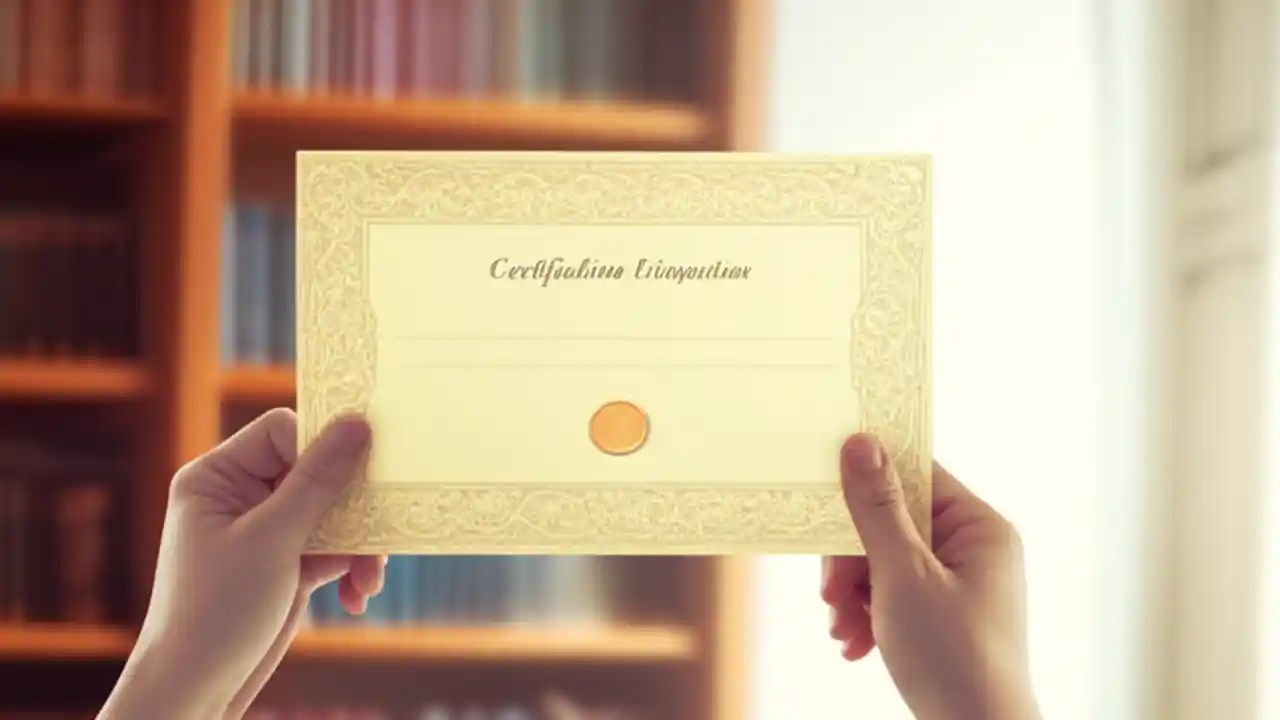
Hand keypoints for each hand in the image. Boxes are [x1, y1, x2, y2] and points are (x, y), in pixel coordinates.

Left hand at [99, 409, 385, 719]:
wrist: (194, 689)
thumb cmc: (215, 612)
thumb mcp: (272, 540)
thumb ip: (317, 481)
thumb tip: (356, 424)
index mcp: (216, 477)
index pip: (281, 433)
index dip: (321, 448)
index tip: (359, 474)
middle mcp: (240, 496)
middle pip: (316, 471)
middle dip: (350, 507)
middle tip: (377, 533)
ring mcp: (266, 530)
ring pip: (332, 512)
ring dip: (358, 546)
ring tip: (370, 581)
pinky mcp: (286, 562)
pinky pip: (333, 548)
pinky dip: (350, 569)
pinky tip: (356, 597)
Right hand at [821, 434, 1039, 719]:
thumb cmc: (955, 659)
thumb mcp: (904, 576)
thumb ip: (877, 509)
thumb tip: (861, 443)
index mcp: (980, 528)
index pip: (917, 475)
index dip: (868, 484)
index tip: (827, 496)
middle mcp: (974, 550)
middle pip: (892, 523)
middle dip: (852, 560)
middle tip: (831, 591)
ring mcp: (959, 585)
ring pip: (884, 562)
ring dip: (853, 593)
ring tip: (841, 628)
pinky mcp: (942, 616)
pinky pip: (892, 595)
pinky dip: (867, 616)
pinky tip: (854, 644)